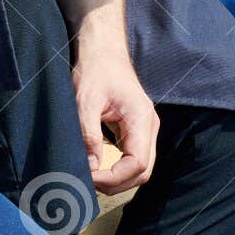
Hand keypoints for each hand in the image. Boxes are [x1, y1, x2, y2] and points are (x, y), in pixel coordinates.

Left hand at [73, 48, 158, 195]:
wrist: (103, 50)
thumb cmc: (95, 69)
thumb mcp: (85, 101)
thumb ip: (89, 134)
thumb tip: (91, 166)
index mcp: (141, 117)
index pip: (137, 162)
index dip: (115, 177)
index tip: (90, 177)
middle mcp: (149, 126)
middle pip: (143, 171)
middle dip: (117, 183)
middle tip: (88, 183)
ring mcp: (145, 128)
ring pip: (141, 167)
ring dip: (119, 179)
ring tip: (93, 178)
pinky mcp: (137, 129)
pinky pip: (134, 157)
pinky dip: (120, 169)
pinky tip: (100, 169)